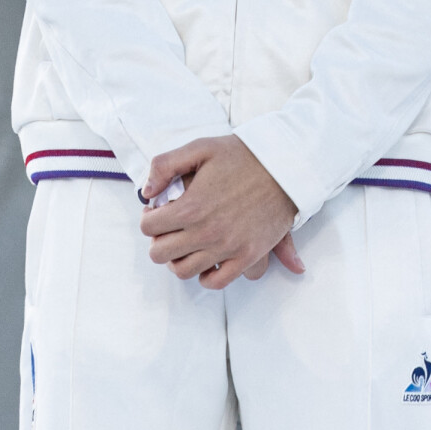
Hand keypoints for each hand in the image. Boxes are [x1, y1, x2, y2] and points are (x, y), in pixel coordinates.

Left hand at [140, 136, 303, 288]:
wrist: (284, 167)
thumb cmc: (242, 155)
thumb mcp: (200, 147)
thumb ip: (165, 165)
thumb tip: (146, 192)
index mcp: (192, 206)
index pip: (149, 227)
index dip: (149, 217)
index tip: (157, 210)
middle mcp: (207, 232)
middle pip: (160, 254)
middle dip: (159, 239)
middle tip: (169, 227)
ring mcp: (227, 248)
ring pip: (183, 271)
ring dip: (178, 258)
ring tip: (185, 241)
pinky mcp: (247, 257)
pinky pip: (216, 281)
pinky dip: (205, 276)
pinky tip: (205, 259)